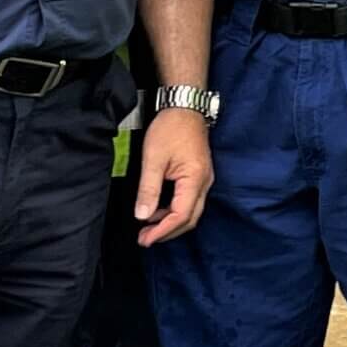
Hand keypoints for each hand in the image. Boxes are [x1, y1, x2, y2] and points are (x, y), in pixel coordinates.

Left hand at [136, 108, 213, 246]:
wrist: (185, 107)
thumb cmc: (170, 129)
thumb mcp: (153, 158)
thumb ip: (149, 189)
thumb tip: (142, 215)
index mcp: (195, 180)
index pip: (180, 215)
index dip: (162, 231)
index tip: (144, 239)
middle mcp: (204, 184)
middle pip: (189, 219)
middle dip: (167, 232)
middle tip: (144, 239)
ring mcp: (204, 180)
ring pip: (190, 212)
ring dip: (170, 222)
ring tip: (147, 227)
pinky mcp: (199, 176)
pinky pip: (189, 201)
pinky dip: (173, 211)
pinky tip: (157, 211)